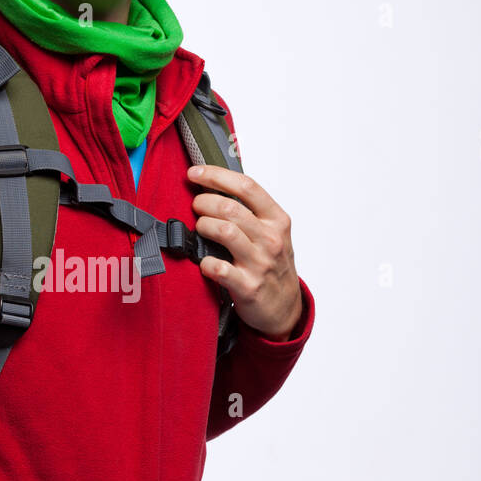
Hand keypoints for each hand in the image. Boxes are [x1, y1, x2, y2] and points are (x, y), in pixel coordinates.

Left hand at [186, 164, 302, 339]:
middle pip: (230, 207)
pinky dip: (204, 262)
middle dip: (204, 202)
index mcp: (277, 220)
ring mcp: (260, 263)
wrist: (285, 308)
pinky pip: (218, 267)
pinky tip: (203, 261)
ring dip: (203, 226)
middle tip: (195, 206)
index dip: (216, 175)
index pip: (246, 186)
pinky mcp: (248, 286)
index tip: (195, 173)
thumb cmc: (272, 265)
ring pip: (224, 231)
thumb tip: (213, 186)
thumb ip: (250, 211)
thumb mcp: (272, 233)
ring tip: (199, 229)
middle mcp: (271, 239)